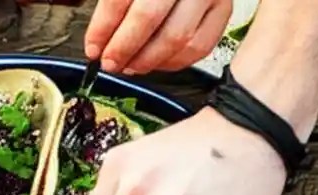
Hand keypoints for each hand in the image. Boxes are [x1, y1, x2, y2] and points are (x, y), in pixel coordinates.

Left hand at [86, 0, 231, 73]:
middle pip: (148, 18)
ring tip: (130, 66)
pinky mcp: (224, 9)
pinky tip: (156, 62)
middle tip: (110, 62)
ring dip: (148, 61)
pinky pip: (200, 47)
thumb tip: (98, 40)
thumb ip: (114, 3)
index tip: (93, 48)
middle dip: (123, 48)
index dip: (102, 29)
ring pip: (176, 38)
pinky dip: (174, 62)